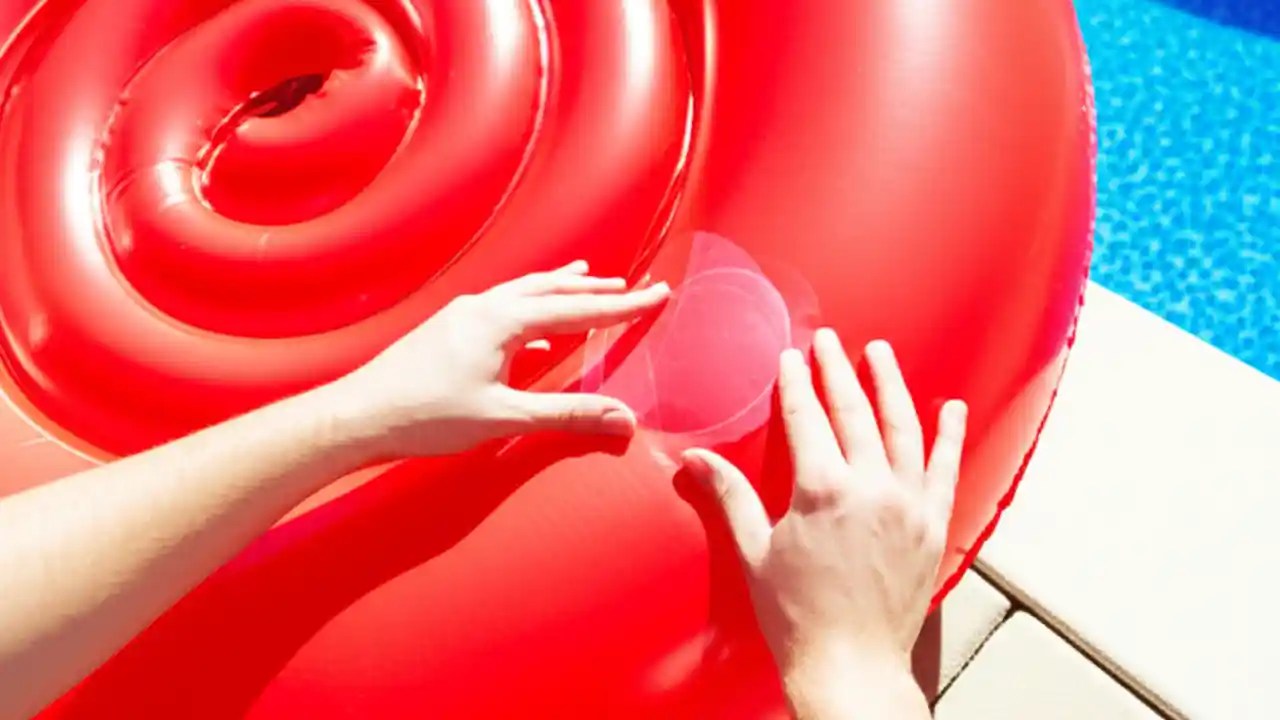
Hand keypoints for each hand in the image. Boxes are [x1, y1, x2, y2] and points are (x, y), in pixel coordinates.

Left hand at [328, 261, 668, 458]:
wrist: (359, 415)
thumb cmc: (425, 416)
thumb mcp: (503, 418)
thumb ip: (566, 415)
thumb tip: (623, 418)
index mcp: (502, 321)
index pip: (578, 308)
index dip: (623, 305)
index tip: (658, 292)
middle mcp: (483, 307)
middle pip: (552, 290)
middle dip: (595, 289)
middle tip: (632, 284)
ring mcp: (462, 315)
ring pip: (524, 293)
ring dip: (560, 289)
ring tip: (588, 280)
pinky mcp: (448, 330)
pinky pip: (503, 308)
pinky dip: (531, 310)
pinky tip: (536, 333)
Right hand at [682, 331, 966, 717]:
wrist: (851, 666)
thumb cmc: (796, 615)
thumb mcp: (754, 552)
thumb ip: (731, 496)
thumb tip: (694, 458)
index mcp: (822, 490)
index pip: (807, 419)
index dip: (796, 383)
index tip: (791, 357)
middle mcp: (871, 488)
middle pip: (854, 412)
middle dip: (838, 370)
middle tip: (830, 340)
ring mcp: (908, 505)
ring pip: (902, 429)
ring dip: (890, 386)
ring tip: (880, 354)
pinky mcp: (933, 526)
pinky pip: (946, 469)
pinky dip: (950, 435)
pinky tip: (952, 408)